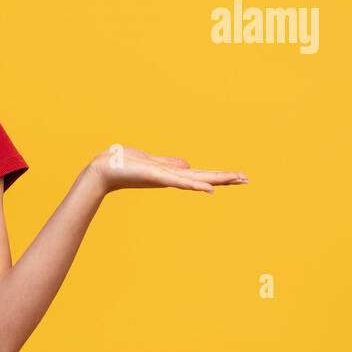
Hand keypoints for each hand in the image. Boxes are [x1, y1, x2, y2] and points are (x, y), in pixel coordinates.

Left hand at [87, 144, 247, 194]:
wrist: (103, 170)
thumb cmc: (125, 165)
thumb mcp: (152, 162)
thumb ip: (170, 164)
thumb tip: (187, 166)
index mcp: (172, 174)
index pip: (201, 174)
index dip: (220, 175)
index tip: (240, 176)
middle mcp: (172, 178)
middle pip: (204, 177)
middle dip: (225, 178)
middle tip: (248, 179)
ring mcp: (165, 178)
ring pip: (196, 179)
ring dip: (217, 180)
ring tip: (237, 180)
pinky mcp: (156, 177)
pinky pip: (179, 181)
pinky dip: (194, 185)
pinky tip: (209, 189)